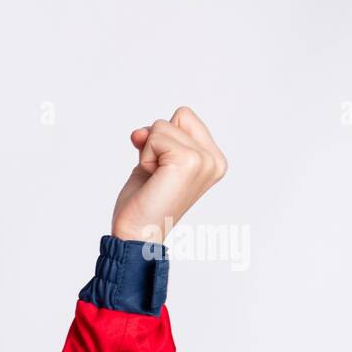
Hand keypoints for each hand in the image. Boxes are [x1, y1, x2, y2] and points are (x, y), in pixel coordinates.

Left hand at [111, 106, 226, 242]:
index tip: (161, 169)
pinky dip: (145, 157)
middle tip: (157, 177)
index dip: (162, 138)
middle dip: (155, 144)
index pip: (184, 117)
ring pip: (162, 126)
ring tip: (155, 180)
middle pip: (176, 118)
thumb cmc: (144, 204)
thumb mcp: (153, 161)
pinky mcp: (189, 161)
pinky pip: (155, 136)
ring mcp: (205, 161)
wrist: (137, 234)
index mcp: (214, 160)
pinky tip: (152, 179)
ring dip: (149, 152)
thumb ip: (154, 139)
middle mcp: (214, 161)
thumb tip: (141, 132)